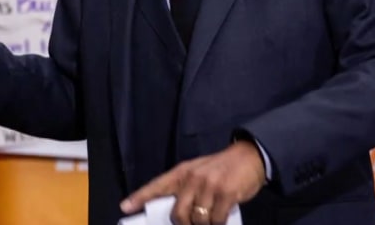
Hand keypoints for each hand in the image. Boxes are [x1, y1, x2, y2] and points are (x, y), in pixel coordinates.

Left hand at [121, 141, 266, 224]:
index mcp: (182, 172)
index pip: (157, 186)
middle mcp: (193, 178)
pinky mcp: (226, 193)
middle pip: (178, 213)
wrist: (250, 157)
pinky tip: (222, 217)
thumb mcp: (198, 173)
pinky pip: (216, 220)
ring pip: (198, 219)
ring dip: (205, 224)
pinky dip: (218, 223)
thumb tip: (176, 214)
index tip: (125, 207)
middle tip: (193, 223)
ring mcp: (209, 185)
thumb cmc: (221, 169)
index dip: (140, 197)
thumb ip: (185, 189)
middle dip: (184, 224)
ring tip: (212, 216)